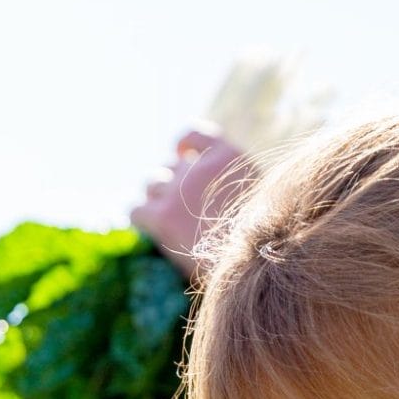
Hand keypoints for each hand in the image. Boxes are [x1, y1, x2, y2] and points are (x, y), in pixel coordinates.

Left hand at [130, 130, 254, 278]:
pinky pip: (136, 210)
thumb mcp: (262, 198)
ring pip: (151, 185)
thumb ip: (234, 185)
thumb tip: (213, 192)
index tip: (183, 154)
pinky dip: (141, 218)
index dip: (184, 145)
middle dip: (172, 182)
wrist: (257, 264)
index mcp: (230, 156)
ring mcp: (179, 190)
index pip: (194, 134)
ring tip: (169, 221)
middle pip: (170, 165)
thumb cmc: (262, 241)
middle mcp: (201, 167)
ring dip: (157, 199)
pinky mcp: (162, 217)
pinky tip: (151, 230)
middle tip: (182, 209)